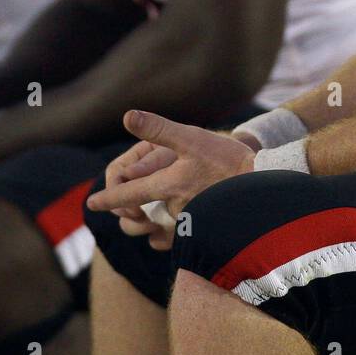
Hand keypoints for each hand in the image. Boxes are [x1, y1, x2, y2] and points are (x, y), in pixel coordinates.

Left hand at [86, 111, 254, 246]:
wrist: (264, 183)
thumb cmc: (228, 158)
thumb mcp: (192, 137)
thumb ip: (158, 129)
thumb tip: (127, 116)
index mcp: (168, 184)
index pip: (128, 192)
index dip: (108, 197)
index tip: (91, 204)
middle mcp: (175, 208)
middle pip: (143, 212)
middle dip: (132, 209)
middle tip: (129, 202)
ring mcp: (190, 224)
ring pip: (161, 223)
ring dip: (153, 220)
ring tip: (156, 210)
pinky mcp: (204, 233)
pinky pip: (177, 238)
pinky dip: (170, 233)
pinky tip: (174, 223)